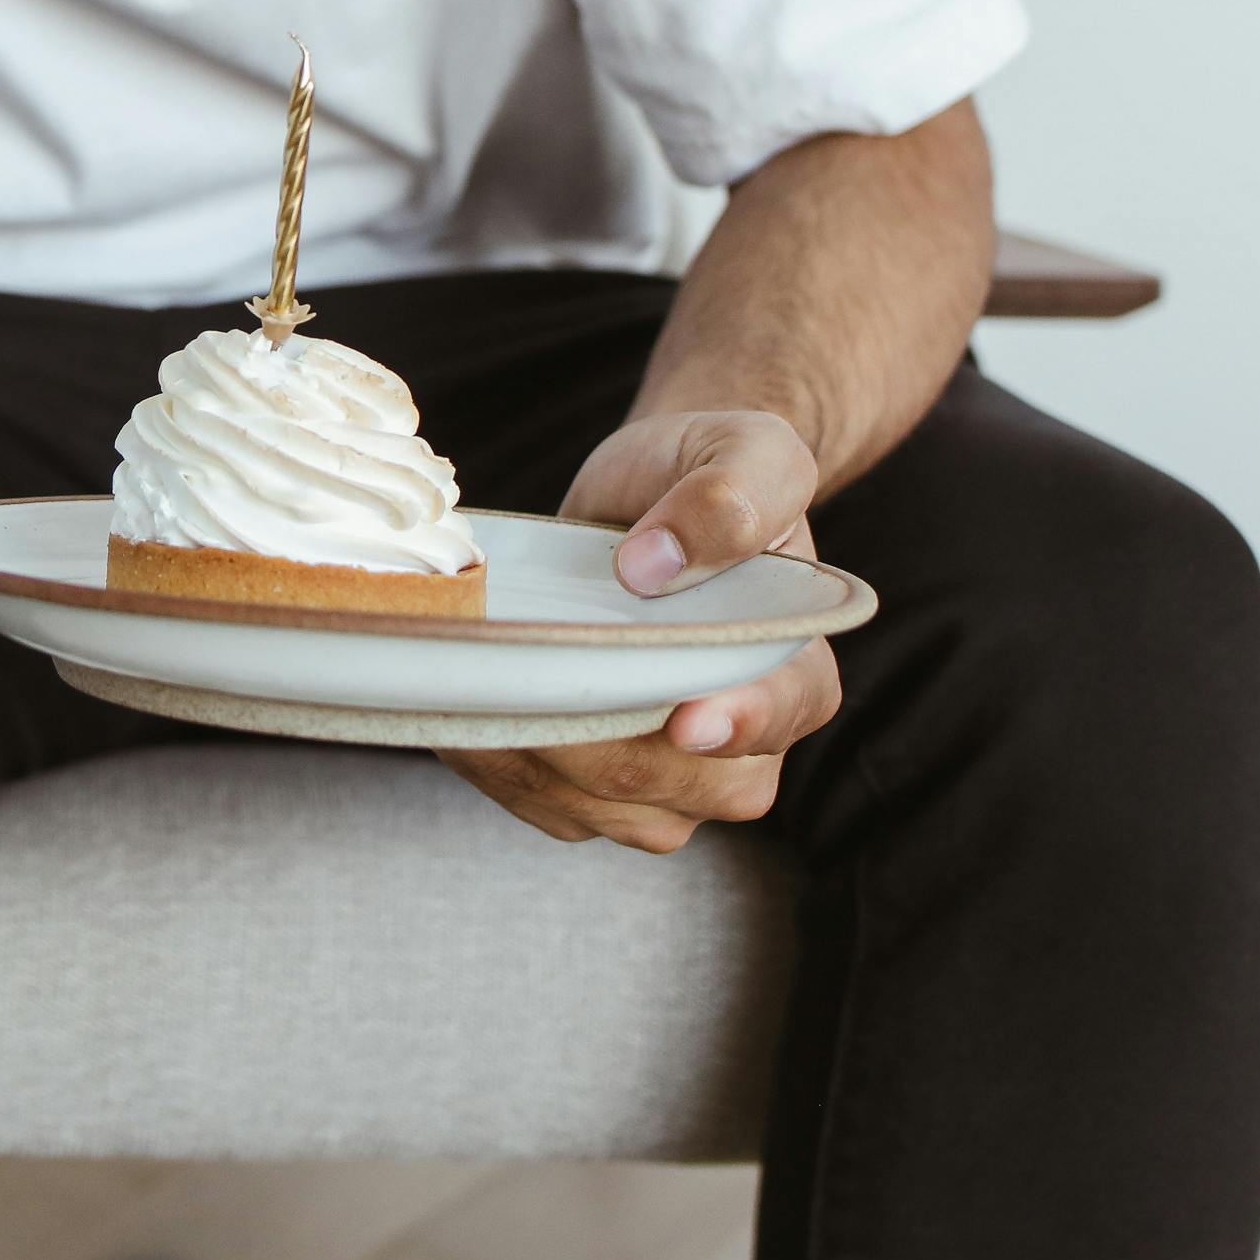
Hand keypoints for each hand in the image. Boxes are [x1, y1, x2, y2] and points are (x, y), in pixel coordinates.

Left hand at [439, 409, 837, 852]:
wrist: (652, 493)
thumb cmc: (709, 473)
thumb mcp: (747, 450)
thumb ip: (731, 497)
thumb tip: (654, 565)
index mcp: (796, 669)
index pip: (780, 714)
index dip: (735, 724)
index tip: (685, 720)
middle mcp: (741, 745)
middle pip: (675, 781)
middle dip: (596, 740)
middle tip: (522, 674)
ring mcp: (669, 777)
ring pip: (605, 808)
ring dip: (532, 760)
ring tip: (476, 687)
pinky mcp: (599, 785)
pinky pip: (549, 807)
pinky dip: (498, 769)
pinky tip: (463, 710)